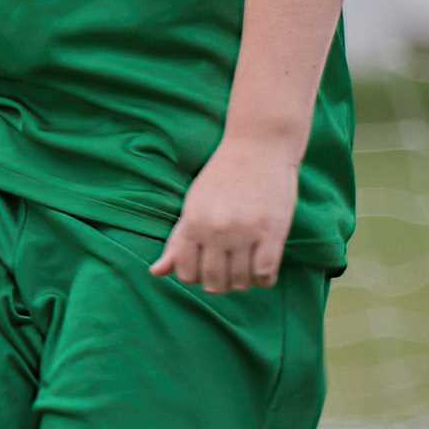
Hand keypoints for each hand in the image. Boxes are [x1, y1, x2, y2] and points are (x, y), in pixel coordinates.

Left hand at [150, 135, 299, 291]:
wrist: (258, 145)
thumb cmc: (223, 176)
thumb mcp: (193, 205)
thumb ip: (178, 241)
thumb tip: (156, 272)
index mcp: (193, 222)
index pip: (186, 273)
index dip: (195, 276)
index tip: (205, 266)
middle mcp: (216, 230)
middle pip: (214, 282)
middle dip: (220, 283)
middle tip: (228, 271)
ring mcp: (245, 232)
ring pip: (241, 282)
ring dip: (243, 282)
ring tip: (246, 268)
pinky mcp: (272, 232)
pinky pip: (265, 274)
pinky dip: (264, 279)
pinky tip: (263, 267)